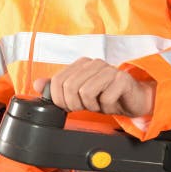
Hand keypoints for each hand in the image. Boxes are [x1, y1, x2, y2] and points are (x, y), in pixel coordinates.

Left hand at [34, 58, 154, 117]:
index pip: (57, 81)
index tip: (68, 106)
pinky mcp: (122, 80)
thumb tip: (37, 83)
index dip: (59, 99)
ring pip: (86, 92)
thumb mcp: (79, 94)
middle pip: (70, 87)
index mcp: (82, 64)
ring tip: (99, 104)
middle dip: (75, 104)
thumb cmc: (106, 96)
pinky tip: (112, 103)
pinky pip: (105, 99)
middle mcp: (94, 63)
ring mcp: (109, 70)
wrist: (133, 100)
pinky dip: (106, 108)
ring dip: (91, 106)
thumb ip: (58, 88)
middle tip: (85, 107)